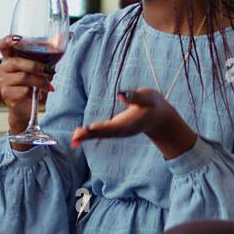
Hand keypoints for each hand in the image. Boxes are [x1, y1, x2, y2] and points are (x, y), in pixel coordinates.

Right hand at [0, 35, 55, 141]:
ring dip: (41, 81)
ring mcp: (3, 82)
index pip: (3, 44)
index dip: (8, 40)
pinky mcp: (7, 95)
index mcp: (10, 57)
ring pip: (23, 77)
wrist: (26, 107)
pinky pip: (24, 90)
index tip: (18, 39)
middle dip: (37, 66)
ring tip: (48, 84)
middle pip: (18, 62)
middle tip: (50, 71)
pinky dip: (36, 92)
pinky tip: (41, 94)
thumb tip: (67, 35)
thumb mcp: (40, 66)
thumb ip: (48, 53)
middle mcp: (3, 68)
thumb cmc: (33, 82)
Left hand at [71, 89, 193, 157]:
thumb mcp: (148, 97)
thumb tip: (120, 94)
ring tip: (74, 139)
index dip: (102, 127)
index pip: (113, 126)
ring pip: (101, 135)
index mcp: (129, 123)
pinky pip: (100, 134)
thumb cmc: (153, 105)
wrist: (160, 119)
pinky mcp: (115, 130)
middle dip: (89, 135)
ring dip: (87, 137)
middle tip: (75, 137)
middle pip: (104, 133)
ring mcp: (119, 132)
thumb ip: (135, 96)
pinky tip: (77, 137)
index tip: (90, 128)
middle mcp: (122, 130)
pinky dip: (89, 135)